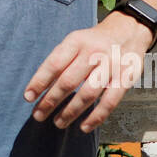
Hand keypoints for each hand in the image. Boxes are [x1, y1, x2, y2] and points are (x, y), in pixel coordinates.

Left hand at [21, 11, 153, 132]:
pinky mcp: (126, 78)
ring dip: (71, 111)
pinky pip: (110, 102)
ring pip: (88, 93)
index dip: (39, 81)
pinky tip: (84, 126)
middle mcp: (93, 53)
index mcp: (76, 41)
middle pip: (69, 81)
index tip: (28, 97)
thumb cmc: (94, 42)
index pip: (54, 64)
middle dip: (51, 100)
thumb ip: (60, 60)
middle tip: (38, 115)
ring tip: (58, 122)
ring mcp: (111, 65)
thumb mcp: (75, 41)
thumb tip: (40, 88)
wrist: (128, 29)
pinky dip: (96, 117)